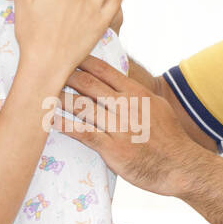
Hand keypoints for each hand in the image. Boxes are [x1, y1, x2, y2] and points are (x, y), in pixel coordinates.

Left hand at [56, 55, 204, 196]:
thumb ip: (137, 95)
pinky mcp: (113, 147)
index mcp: (137, 93)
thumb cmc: (170, 140)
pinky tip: (49, 120)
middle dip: (65, 76)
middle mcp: (126, 105)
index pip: (104, 70)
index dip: (82, 62)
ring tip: (40, 93)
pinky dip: (64, 125)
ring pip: (82, 106)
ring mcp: (118, 126)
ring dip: (59, 98)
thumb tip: (120, 83)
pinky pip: (83, 132)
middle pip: (88, 84)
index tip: (65, 57)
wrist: (182, 166)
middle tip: (45, 71)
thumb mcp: (157, 107)